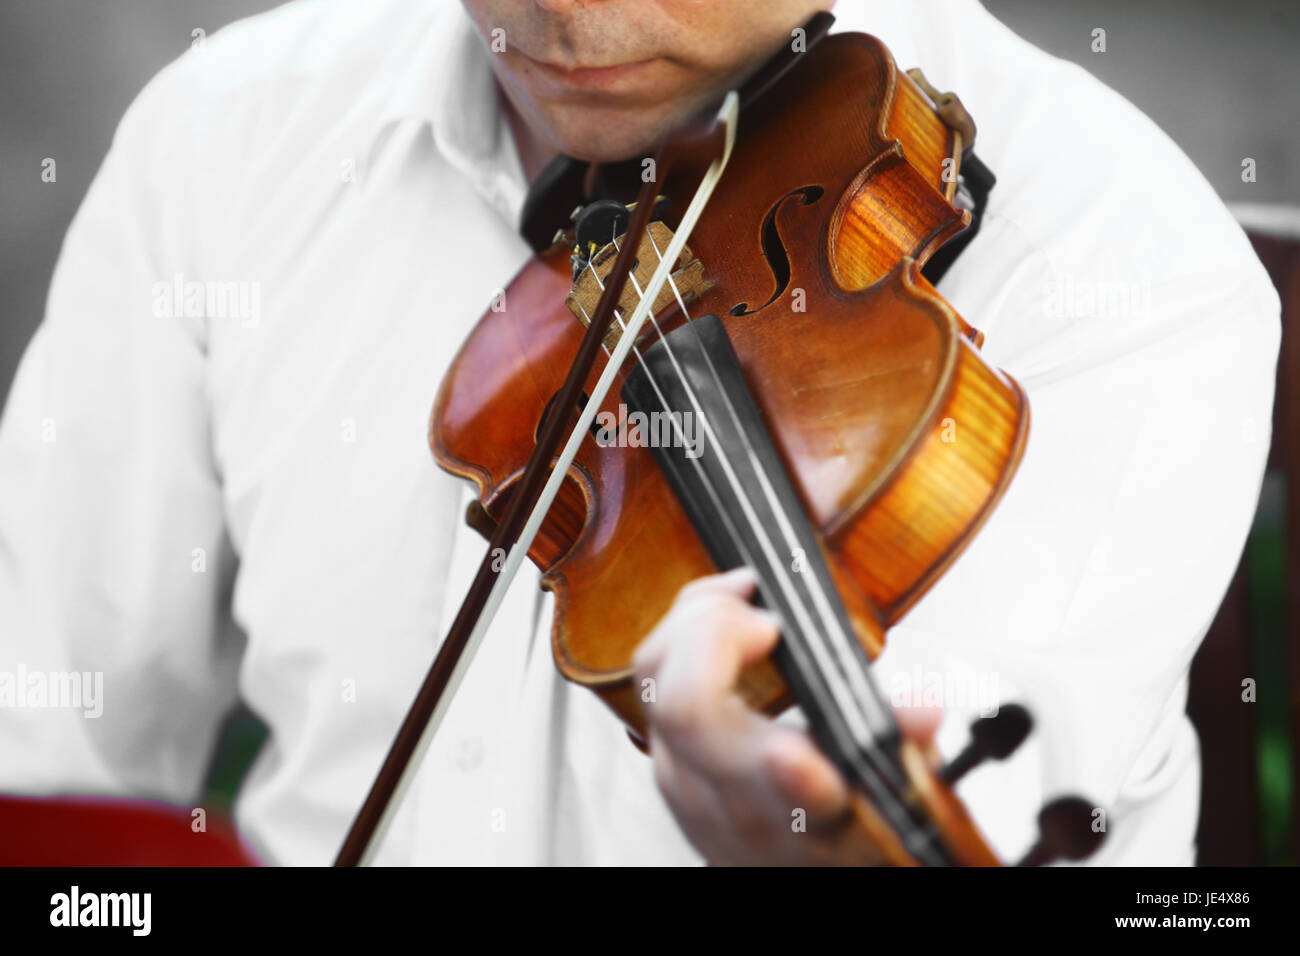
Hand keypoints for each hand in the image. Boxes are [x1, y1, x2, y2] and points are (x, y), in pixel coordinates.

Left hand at [633, 567, 937, 865]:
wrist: (783, 870)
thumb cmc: (839, 825)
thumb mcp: (888, 797)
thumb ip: (904, 749)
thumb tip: (925, 710)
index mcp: (804, 821)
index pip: (789, 802)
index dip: (792, 781)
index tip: (792, 749)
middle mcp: (733, 804)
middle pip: (690, 712)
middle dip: (719, 638)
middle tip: (770, 618)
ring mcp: (684, 777)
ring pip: (657, 678)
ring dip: (698, 618)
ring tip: (748, 590)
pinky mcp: (661, 752)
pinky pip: (652, 674)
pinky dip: (686, 627)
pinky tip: (726, 605)